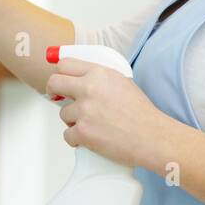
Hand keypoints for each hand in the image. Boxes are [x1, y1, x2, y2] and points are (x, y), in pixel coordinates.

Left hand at [46, 57, 169, 167]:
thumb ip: (100, 79)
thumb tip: (80, 81)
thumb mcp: (123, 83)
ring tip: (93, 125)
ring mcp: (84, 111)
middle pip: (54, 83)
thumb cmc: (142, 114)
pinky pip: (68, 135)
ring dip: (73, 120)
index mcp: (99, 74)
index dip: (61, 74)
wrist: (151, 136)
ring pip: (63, 113)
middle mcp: (89, 89)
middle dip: (54, 91)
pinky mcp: (82, 132)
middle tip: (58, 98)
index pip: (65, 65)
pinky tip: (92, 139)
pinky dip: (77, 139)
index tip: (61, 82)